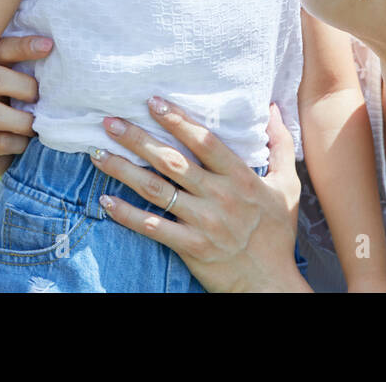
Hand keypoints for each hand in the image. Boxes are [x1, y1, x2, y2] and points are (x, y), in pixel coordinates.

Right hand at [0, 34, 48, 174]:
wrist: (18, 151)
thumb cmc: (26, 106)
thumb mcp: (26, 83)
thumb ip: (30, 67)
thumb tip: (51, 47)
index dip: (22, 46)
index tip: (48, 46)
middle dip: (24, 87)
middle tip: (38, 98)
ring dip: (23, 119)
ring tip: (35, 125)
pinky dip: (20, 142)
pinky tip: (25, 143)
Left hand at [90, 99, 309, 292]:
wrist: (270, 283)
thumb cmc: (277, 235)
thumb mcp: (287, 186)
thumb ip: (281, 145)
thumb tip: (271, 108)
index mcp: (241, 178)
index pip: (205, 141)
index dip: (178, 120)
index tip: (152, 102)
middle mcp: (219, 196)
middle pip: (172, 161)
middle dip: (138, 138)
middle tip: (110, 122)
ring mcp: (203, 222)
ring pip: (156, 190)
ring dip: (124, 170)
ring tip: (98, 154)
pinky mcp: (191, 246)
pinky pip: (152, 227)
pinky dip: (127, 214)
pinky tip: (106, 201)